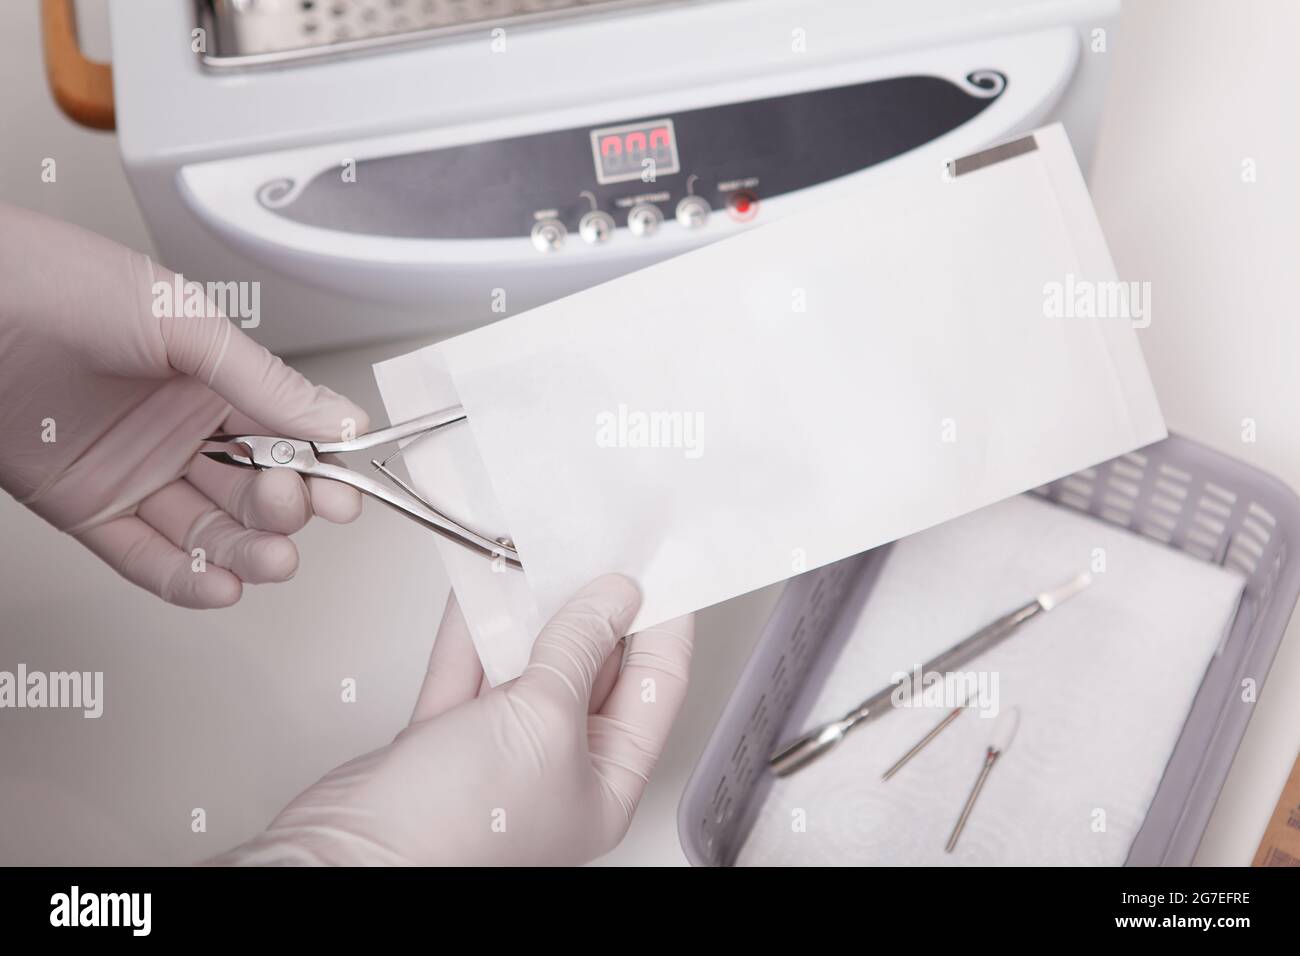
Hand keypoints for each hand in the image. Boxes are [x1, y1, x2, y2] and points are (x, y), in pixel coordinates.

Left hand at [0, 204, 369, 607]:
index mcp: (216, 380)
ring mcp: (138, 472)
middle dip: (284, 512)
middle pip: (255, 492)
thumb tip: (339, 420)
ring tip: (270, 561)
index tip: (343, 496)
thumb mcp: (182, 322)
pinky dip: (184, 578)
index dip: (320, 471)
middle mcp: (181, 430)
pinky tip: (219, 585)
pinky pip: (146, 557)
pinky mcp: (88, 508)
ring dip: (247, 552)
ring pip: (210, 531)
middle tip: (290, 509)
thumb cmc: (56, 281)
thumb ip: (264, 382)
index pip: (288, 439)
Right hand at [217, 575, 694, 865]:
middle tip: (599, 550)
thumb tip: (612, 598)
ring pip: (527, 663)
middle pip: (593, 670)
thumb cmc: (457, 828)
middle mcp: (559, 768)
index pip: (656, 689)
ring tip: (540, 555)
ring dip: (528, 611)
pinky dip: (475, 626)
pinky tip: (484, 583)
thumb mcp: (544, 720)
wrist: (350, 853)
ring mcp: (501, 751)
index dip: (666, 627)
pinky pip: (472, 667)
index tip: (663, 570)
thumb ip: (579, 648)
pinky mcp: (447, 736)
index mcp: (607, 783)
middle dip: (592, 609)